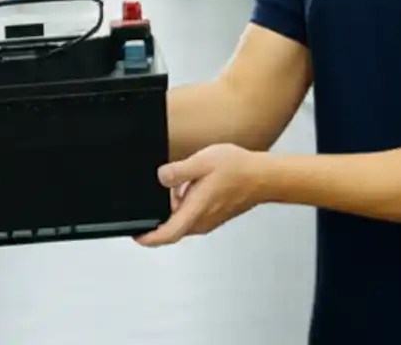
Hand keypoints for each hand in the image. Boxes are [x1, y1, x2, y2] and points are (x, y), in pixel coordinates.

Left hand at [136, 144, 267, 246]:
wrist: (264, 177)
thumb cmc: (238, 170)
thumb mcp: (202, 162)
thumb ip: (178, 171)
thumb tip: (160, 177)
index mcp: (196, 211)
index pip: (167, 234)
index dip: (149, 238)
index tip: (136, 235)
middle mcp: (202, 221)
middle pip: (172, 228)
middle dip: (159, 217)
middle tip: (156, 197)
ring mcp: (210, 221)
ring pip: (183, 221)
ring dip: (174, 208)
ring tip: (180, 184)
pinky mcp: (215, 216)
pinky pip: (193, 215)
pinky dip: (186, 204)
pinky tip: (192, 185)